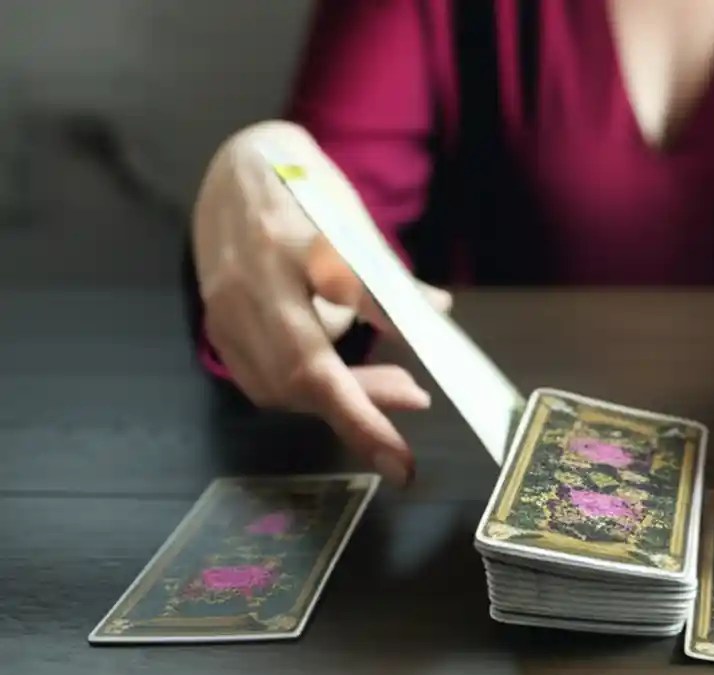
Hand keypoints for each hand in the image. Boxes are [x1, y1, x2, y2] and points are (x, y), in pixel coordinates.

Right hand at [192, 121, 449, 483]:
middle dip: (362, 409)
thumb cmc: (303, 186)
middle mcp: (253, 277)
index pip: (344, 296)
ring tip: (392, 392)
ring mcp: (226, 307)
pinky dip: (304, 399)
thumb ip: (388, 270)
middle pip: (304, 365)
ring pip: (280, 385)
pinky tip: (343, 392)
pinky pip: (260, 384)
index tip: (421, 387)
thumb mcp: (351, 214)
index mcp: (294, 238)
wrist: (233, 166)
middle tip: (416, 401)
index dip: (383, 339)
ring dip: (339, 406)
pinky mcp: (216, 327)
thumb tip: (437, 312)